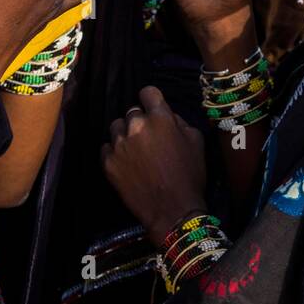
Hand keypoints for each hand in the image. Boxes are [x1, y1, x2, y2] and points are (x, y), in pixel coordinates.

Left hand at [101, 87, 207, 244]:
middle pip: (132, 111)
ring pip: (116, 127)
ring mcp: (119, 145)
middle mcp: (136, 126)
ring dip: (125, 133)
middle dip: (140, 120)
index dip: (151, 99)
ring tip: (135, 149)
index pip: (148, 92)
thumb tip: (168, 116)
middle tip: (149, 137)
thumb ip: (180, 122)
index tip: (153, 108)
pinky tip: (126, 162)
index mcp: (159, 118)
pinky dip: (115, 151)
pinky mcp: (108, 163)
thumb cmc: (190, 175)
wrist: (173, 210)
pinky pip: (106, 147)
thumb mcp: (196, 141)